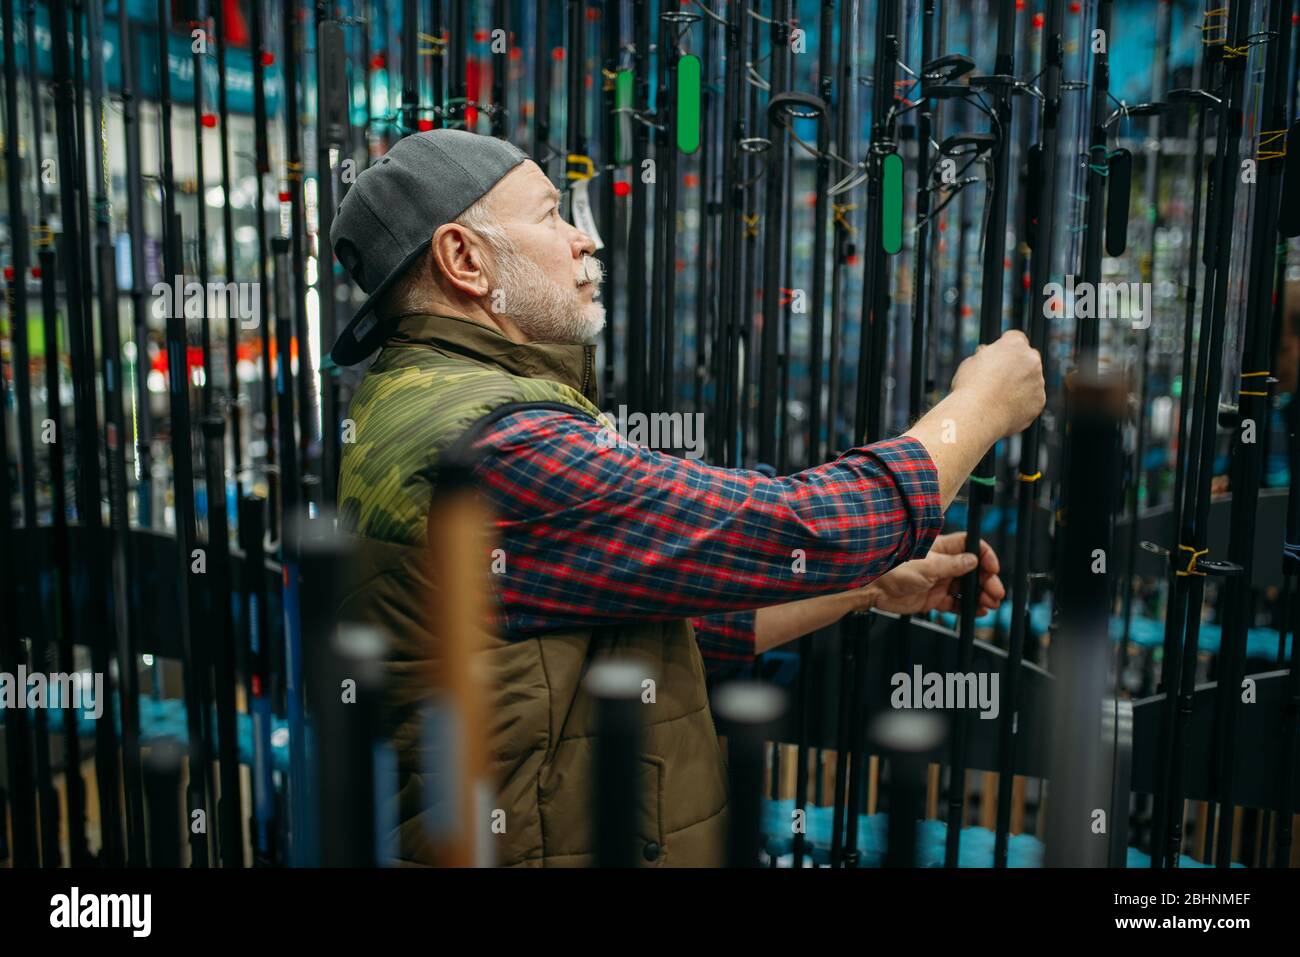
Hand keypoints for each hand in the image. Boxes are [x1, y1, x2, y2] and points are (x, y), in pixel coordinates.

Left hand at [860, 532, 1005, 615]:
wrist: (872, 587)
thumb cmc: (894, 568)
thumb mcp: (928, 566)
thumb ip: (953, 565)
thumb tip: (974, 560)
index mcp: (941, 547)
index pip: (971, 547)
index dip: (985, 557)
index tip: (993, 569)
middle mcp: (942, 564)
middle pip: (973, 570)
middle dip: (987, 581)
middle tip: (996, 593)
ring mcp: (938, 581)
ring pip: (966, 588)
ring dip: (980, 595)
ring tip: (990, 604)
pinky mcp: (932, 598)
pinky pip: (955, 603)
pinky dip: (967, 607)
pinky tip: (978, 611)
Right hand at [950, 330, 1044, 437]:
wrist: (977, 416)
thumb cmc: (969, 388)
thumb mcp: (970, 363)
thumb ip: (984, 356)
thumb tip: (985, 354)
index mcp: (1014, 345)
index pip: (1015, 338)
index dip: (1004, 348)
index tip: (996, 357)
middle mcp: (1031, 360)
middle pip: (1028, 358)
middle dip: (1017, 365)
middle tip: (999, 378)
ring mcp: (1038, 382)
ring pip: (1031, 380)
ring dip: (1020, 385)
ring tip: (998, 398)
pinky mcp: (1039, 402)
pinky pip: (1032, 400)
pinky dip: (1022, 403)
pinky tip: (1004, 408)